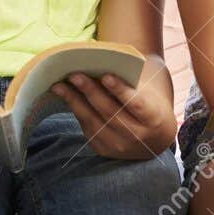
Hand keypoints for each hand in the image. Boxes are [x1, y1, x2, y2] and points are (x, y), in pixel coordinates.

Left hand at [51, 72, 174, 159]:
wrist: (154, 139)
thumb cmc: (149, 106)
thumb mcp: (148, 94)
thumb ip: (129, 82)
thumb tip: (98, 65)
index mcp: (152, 118)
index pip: (136, 104)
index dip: (121, 91)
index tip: (105, 76)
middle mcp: (136, 135)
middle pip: (110, 112)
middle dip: (90, 92)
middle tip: (74, 75)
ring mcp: (118, 145)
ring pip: (93, 121)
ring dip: (74, 101)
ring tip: (59, 85)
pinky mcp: (103, 149)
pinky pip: (86, 127)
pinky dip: (76, 110)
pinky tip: (65, 96)